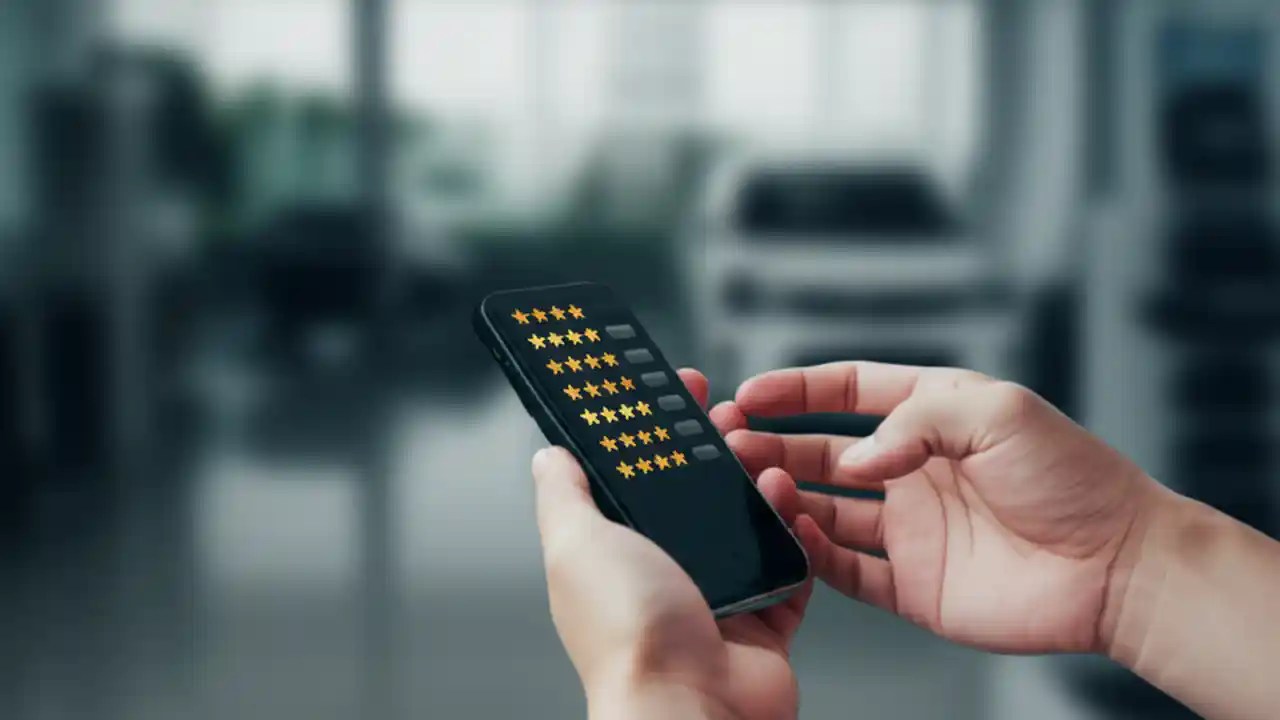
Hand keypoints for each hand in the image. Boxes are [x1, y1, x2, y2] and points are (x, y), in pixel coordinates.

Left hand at [531, 370, 813, 719]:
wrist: (692, 708)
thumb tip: (547, 455)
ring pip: (746, 525)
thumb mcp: (577, 544)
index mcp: (615, 553)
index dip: (652, 431)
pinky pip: (789, 569)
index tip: (673, 393)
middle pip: (695, 495)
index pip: (634, 476)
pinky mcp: (764, 621)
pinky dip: (796, 538)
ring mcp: (716, 597)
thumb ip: (563, 496)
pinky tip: (794, 507)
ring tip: (767, 459)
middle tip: (733, 418)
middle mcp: (664, 574)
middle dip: (716, 450)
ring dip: (759, 487)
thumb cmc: (630, 635)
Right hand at [709, 362, 1168, 654]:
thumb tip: (853, 460)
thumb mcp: (995, 413)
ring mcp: (909, 528)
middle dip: (773, 444)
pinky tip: (789, 535)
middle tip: (732, 444)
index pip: (848, 393)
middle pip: (822, 452)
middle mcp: (913, 469)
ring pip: (823, 509)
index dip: (797, 391)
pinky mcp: (911, 582)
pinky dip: (809, 554)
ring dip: (783, 495)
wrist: (1116, 566)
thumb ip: (914, 424)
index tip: (751, 393)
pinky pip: (843, 569)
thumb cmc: (1072, 478)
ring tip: (752, 485)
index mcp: (933, 415)